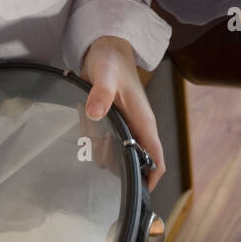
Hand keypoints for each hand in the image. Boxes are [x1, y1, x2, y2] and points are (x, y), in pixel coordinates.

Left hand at [80, 35, 165, 191]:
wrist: (105, 49)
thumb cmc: (111, 62)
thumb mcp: (105, 75)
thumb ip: (101, 93)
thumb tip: (95, 114)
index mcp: (143, 121)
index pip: (156, 157)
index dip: (151, 177)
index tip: (139, 192)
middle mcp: (137, 127)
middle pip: (133, 160)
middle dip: (113, 161)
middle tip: (96, 147)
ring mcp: (125, 125)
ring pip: (114, 151)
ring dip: (98, 147)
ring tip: (88, 128)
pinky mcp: (113, 121)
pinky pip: (102, 139)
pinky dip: (91, 136)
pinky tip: (84, 120)